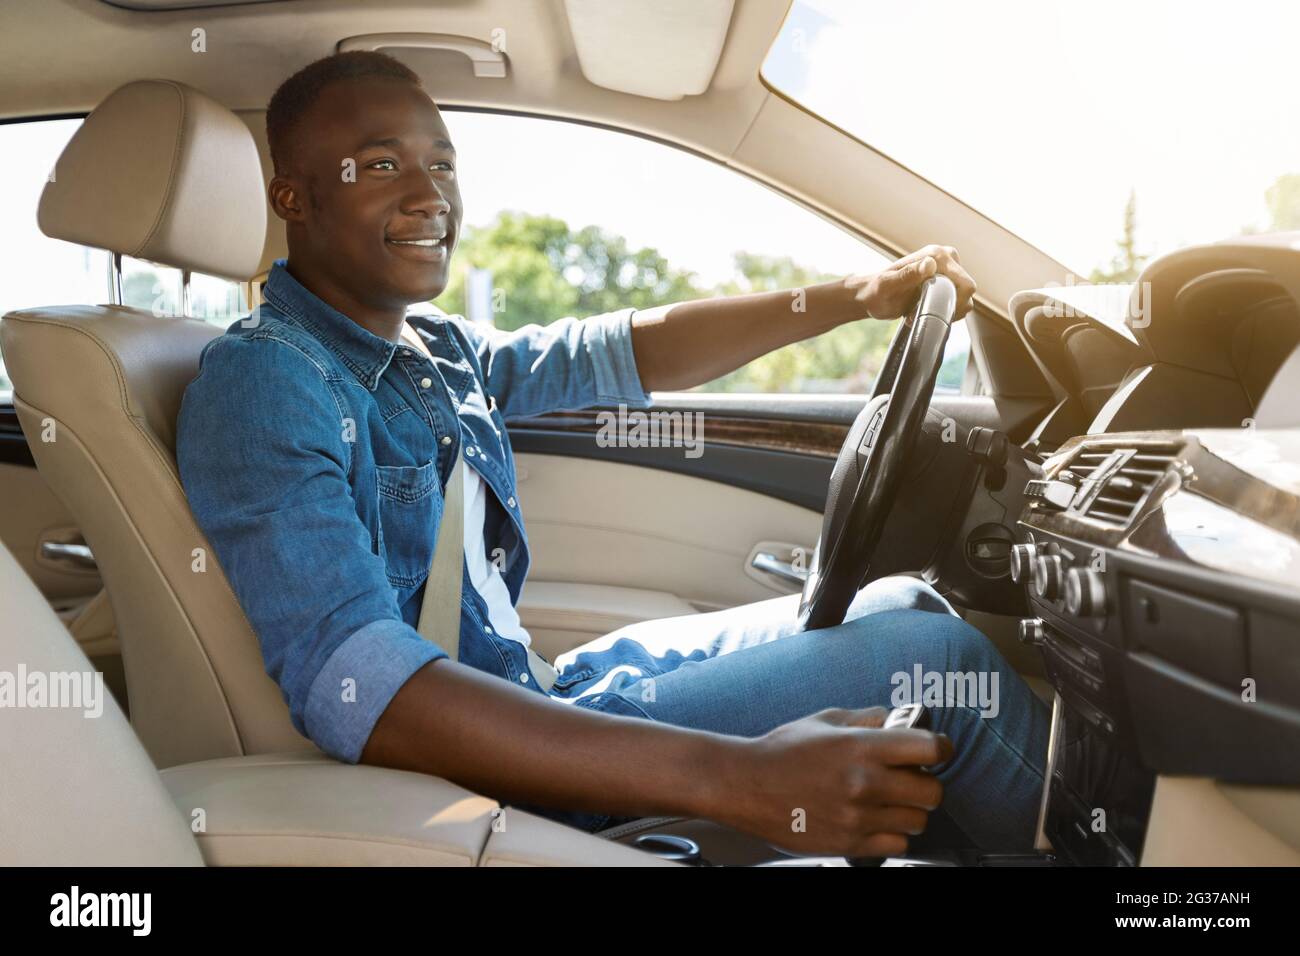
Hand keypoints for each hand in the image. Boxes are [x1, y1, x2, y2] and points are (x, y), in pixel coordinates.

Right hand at [718, 706, 953, 856]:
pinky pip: (898, 844)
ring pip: (918, 820)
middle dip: (926, 782)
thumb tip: (898, 718)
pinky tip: (875, 820)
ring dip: (910, 810)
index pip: (930, 748)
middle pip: (933, 791)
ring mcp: (858, 818)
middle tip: (910, 778)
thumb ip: (867, 718)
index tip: (934, 749)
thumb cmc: (783, 750)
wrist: (746, 785)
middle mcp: (864, 783)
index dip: (939, 747)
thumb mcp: (825, 720)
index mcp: (861, 747)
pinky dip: (893, 834)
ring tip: (889, 800)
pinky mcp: (849, 844)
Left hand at [846, 244, 976, 320]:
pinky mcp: (946, 281)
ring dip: (944, 311)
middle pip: (967, 292)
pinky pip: (957, 300)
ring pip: (964, 298)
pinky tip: (925, 311)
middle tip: (921, 312)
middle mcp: (946, 258)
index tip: (930, 312)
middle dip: (947, 307)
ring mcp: (948, 270)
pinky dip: (944, 310)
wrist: (871, 296)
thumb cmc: (876, 292)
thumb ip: (908, 274)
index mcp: (936, 255)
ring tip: (920, 312)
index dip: (954, 304)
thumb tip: (931, 264)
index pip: (966, 284)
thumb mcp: (889, 286)